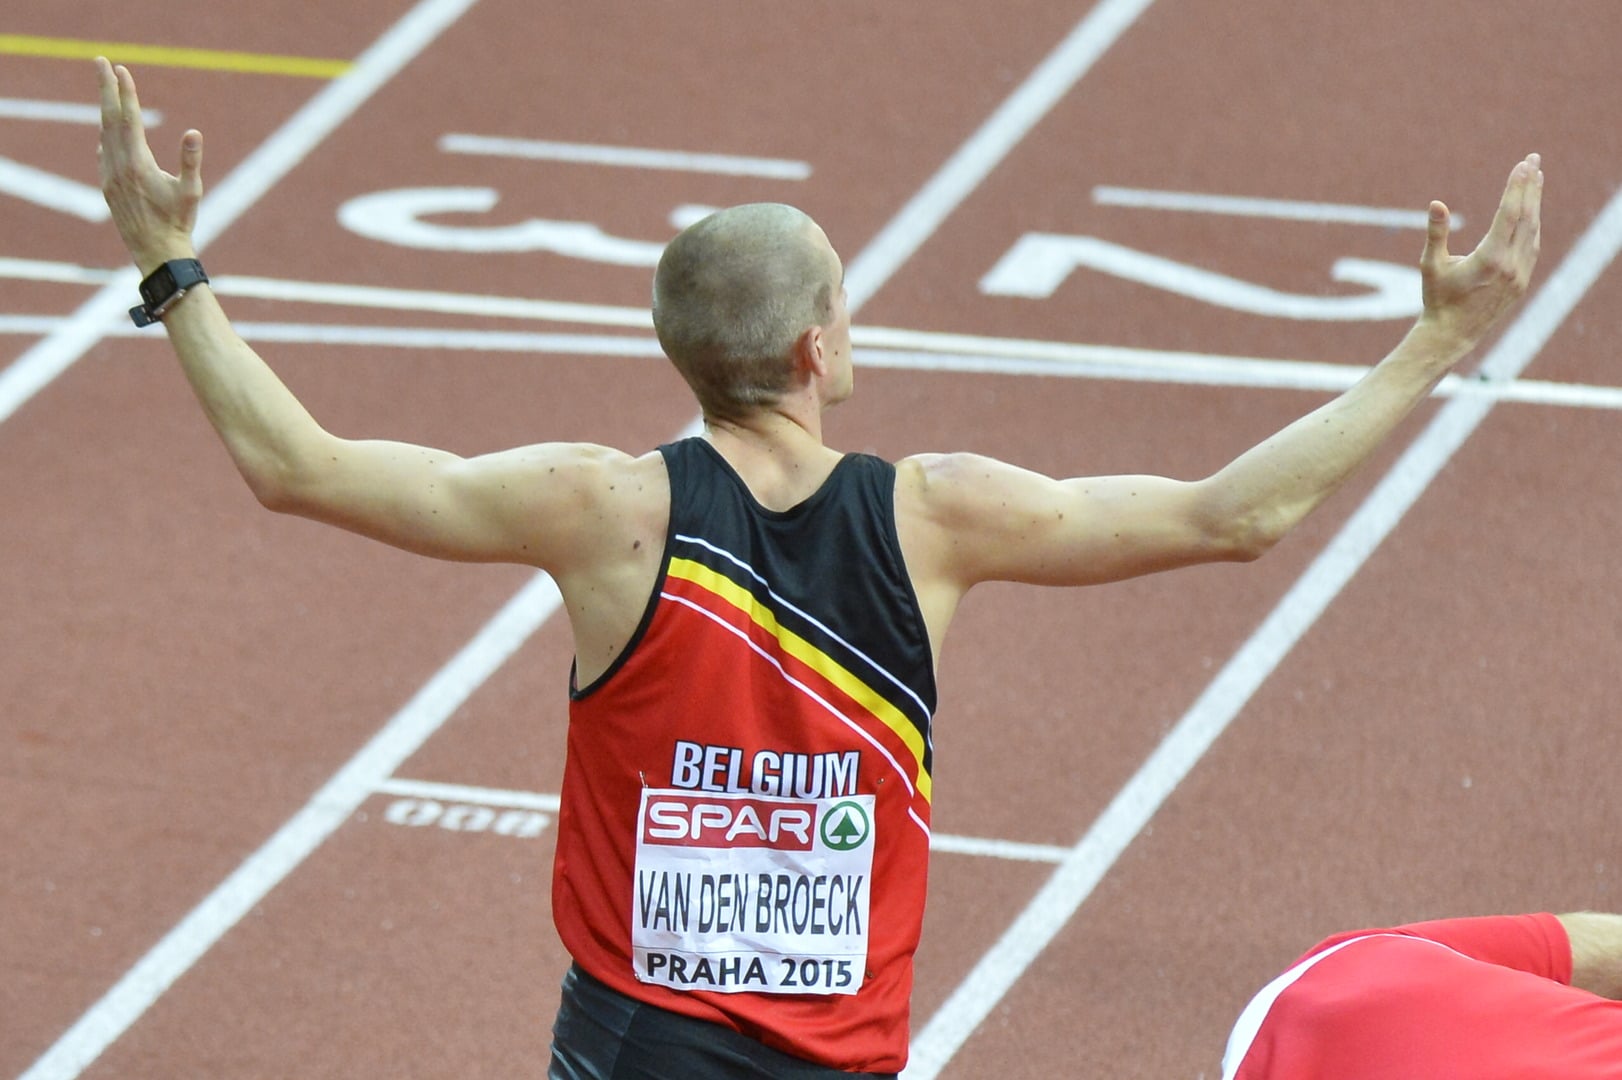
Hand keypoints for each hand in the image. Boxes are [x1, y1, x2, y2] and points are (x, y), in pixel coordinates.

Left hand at [96, 58, 202, 273]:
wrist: (156, 253)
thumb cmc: (179, 223)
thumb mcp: (191, 192)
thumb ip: (191, 160)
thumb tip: (194, 132)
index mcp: (138, 164)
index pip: (128, 118)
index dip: (125, 92)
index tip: (121, 69)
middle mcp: (118, 166)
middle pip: (108, 118)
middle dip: (105, 88)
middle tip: (100, 61)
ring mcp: (109, 176)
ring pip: (104, 133)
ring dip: (104, 108)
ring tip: (106, 89)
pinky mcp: (108, 186)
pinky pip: (103, 152)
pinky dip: (105, 133)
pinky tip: (107, 130)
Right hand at [1418, 153, 1542, 345]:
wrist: (1452, 334)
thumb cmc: (1437, 299)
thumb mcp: (1431, 265)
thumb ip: (1436, 233)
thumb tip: (1436, 204)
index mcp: (1490, 259)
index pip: (1510, 214)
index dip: (1517, 187)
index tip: (1522, 165)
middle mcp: (1511, 265)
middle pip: (1527, 216)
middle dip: (1530, 186)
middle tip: (1533, 159)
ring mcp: (1520, 274)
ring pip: (1533, 229)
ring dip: (1534, 202)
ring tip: (1536, 178)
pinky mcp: (1522, 281)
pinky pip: (1532, 245)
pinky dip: (1533, 223)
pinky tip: (1531, 210)